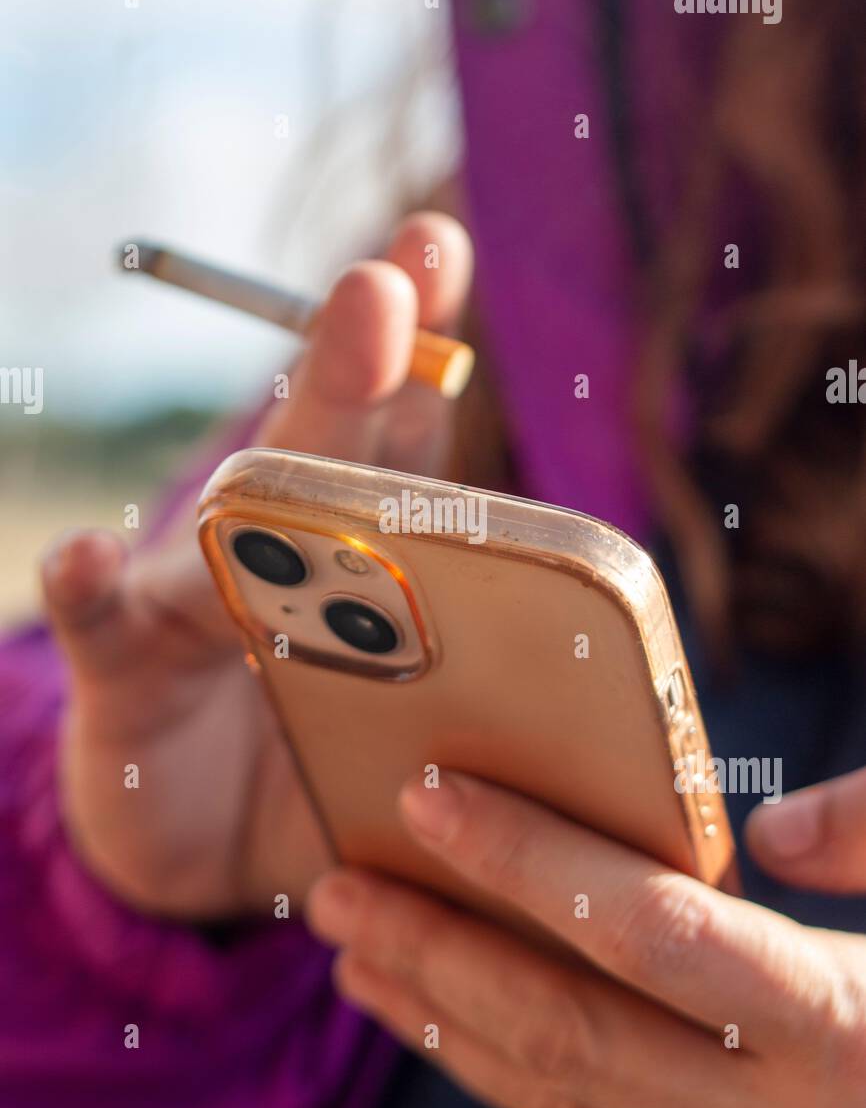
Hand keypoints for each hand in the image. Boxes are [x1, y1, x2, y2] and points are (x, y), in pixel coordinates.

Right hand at [43, 213, 472, 918]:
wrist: (198, 848)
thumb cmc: (319, 779)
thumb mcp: (410, 756)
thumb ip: (480, 731)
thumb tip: (605, 742)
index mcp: (359, 574)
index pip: (397, 454)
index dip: (423, 363)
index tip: (444, 258)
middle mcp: (273, 561)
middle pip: (320, 448)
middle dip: (363, 354)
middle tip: (400, 269)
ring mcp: (189, 608)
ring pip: (230, 512)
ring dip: (279, 439)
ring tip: (341, 332)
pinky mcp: (122, 674)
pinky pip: (100, 625)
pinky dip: (89, 589)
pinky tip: (89, 558)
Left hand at [307, 770, 865, 1107]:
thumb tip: (768, 834)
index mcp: (844, 1026)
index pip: (651, 929)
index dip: (531, 860)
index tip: (431, 797)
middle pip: (571, 1029)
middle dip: (439, 953)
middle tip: (334, 890)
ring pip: (565, 1105)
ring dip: (448, 1025)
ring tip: (359, 958)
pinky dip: (510, 1083)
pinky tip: (457, 1027)